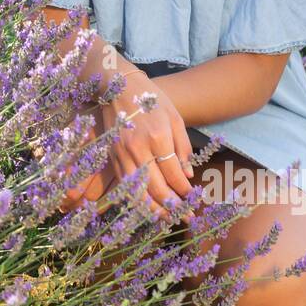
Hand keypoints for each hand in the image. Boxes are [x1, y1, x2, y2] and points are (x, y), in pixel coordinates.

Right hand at [60, 71, 196, 221]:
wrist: (117, 87)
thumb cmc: (150, 100)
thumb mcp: (174, 117)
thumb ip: (182, 147)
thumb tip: (187, 175)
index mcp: (158, 137)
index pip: (173, 174)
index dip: (185, 191)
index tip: (193, 200)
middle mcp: (139, 148)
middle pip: (156, 188)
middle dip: (173, 206)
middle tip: (185, 217)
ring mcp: (122, 154)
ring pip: (138, 191)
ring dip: (153, 208)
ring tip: (166, 218)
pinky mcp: (112, 156)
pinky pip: (124, 184)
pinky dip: (136, 199)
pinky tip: (146, 205)